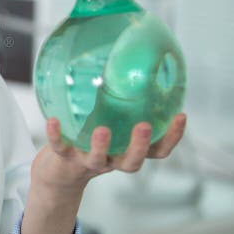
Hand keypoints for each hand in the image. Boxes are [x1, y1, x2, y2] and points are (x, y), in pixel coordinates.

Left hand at [32, 113, 187, 193]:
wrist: (58, 169)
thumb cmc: (89, 139)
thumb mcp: (108, 122)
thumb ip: (121, 106)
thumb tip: (129, 64)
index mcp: (126, 150)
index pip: (157, 150)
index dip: (172, 137)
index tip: (181, 115)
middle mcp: (111, 160)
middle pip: (132, 162)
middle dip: (140, 146)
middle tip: (144, 126)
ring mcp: (87, 161)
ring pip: (99, 159)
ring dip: (101, 146)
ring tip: (102, 130)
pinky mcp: (64, 158)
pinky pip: (60, 148)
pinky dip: (56, 136)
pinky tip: (52, 121)